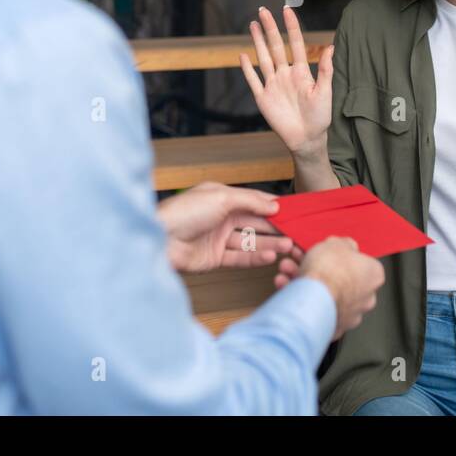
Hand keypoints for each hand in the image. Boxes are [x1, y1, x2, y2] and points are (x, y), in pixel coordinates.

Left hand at [156, 181, 294, 272]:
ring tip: (288, 246)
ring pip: (251, 241)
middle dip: (277, 227)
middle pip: (255, 222)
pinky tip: (271, 256)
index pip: (254, 200)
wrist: (159, 240)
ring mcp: (218, 238)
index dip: (274, 205)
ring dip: (271, 243)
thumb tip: (273, 205)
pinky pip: (241, 257)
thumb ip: (250, 201)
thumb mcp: (221, 197)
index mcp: (222, 197)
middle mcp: (221, 217)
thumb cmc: (183, 212)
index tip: (295, 211)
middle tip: (297, 232)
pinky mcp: (215, 258)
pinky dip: (256, 257)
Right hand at [238, 5, 333, 155]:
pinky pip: (253, 81)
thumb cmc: (320, 117)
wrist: (307, 139)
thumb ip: (326, 70)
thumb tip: (331, 46)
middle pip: (275, 47)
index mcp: (301, 72)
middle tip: (263, 10)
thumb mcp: (326, 92)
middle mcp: (285, 75)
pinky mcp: (263, 99)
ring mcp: (273, 85)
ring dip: (257, 42)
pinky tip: (242, 56)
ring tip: (253, 25)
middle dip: (269, 29)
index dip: (291, 27)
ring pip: (263, 58)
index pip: (295, 44)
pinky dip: (247, 69)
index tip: (287, 10)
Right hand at [295, 237, 384, 341]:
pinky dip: (306, 304)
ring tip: (289, 276)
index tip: (328, 254)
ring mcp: (350, 315)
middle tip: (305, 264)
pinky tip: (293, 294)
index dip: (340, 257)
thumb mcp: (336, 243)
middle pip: (342, 281)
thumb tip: (346, 245)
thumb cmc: (329, 271)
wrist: (314, 298)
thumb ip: (344, 244)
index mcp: (373, 275)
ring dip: (309, 286)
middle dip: (322, 272)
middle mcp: (366, 298)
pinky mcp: (334, 328)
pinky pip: (319, 312)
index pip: (359, 264)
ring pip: (328, 297)